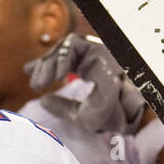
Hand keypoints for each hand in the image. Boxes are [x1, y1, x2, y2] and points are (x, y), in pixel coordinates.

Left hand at [25, 33, 146, 135]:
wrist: (131, 117)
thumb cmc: (114, 119)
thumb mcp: (83, 116)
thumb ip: (64, 107)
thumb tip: (43, 100)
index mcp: (95, 70)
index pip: (67, 61)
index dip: (47, 66)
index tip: (32, 77)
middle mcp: (97, 58)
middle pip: (64, 51)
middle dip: (45, 64)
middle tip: (34, 82)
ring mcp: (100, 51)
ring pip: (67, 45)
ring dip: (50, 62)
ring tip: (41, 81)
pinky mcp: (101, 48)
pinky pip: (76, 44)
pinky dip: (62, 57)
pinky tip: (57, 75)